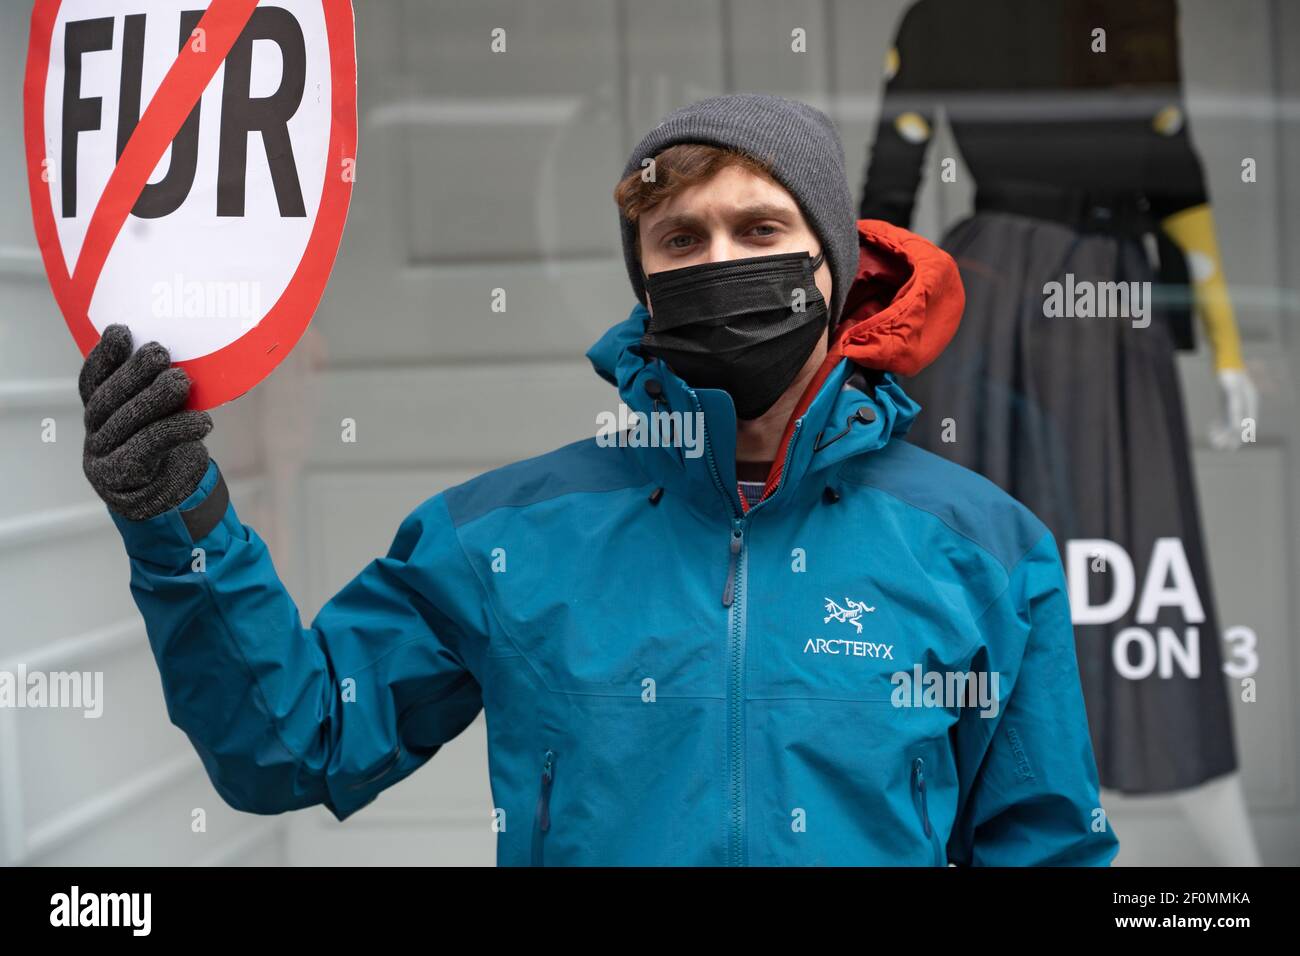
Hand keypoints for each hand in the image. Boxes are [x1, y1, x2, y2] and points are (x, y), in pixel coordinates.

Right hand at [78, 324, 213, 519]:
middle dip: (133, 373)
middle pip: (107, 399)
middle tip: (159, 353)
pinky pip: (150, 446)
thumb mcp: (159, 415)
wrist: (164, 500)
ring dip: (156, 398)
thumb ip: (161, 390)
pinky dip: (178, 429)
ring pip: (128, 422)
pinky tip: (203, 422)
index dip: (104, 356)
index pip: (92, 380)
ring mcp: (104, 455)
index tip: (122, 331)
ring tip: (182, 380)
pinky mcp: (124, 475)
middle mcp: (95, 431)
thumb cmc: (164, 447)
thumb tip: (193, 361)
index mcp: (98, 411)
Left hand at [1208, 367, 1258, 450]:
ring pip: (1231, 424)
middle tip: (1219, 446)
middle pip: (1240, 426)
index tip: (1232, 446)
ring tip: (1213, 440)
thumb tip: (1237, 428)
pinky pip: (1225, 418)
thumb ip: (1235, 408)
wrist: (1224, 362)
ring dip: (1223, 433)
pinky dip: (1219, 425)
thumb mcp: (1232, 390)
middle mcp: (1245, 405)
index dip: (1240, 437)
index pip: (1248, 425)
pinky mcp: (1226, 404)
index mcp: (1251, 403)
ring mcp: (1236, 405)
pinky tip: (1212, 428)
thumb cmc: (1229, 374)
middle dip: (1230, 438)